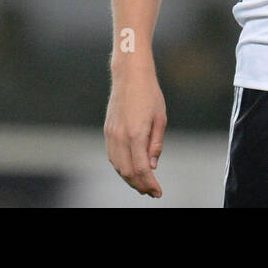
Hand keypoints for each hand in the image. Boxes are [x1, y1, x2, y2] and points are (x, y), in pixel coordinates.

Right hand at [104, 63, 166, 196]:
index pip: (142, 169)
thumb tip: (152, 166)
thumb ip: (155, 144)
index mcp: (136, 134)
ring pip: (117, 166)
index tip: (157, 192)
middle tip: (151, 191)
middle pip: (127, 172)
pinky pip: (112, 156)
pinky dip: (121, 167)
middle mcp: (121, 137)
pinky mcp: (107, 131)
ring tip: (141, 184)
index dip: (150, 184)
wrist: (129, 76)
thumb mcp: (160, 118)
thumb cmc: (149, 94)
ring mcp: (111, 134)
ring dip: (129, 179)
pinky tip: (130, 169)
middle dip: (139, 185)